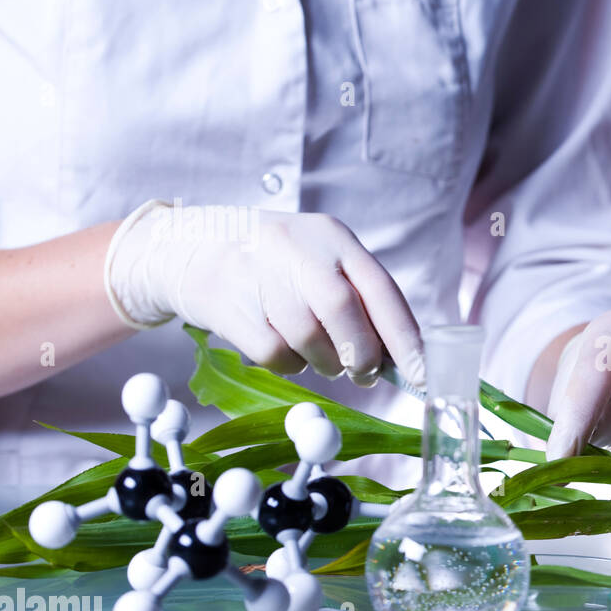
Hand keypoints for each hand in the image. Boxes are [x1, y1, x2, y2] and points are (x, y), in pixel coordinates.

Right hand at [104, 201, 424, 387]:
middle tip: (365, 373)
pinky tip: (284, 349)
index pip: (380, 288)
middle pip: (342, 309)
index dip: (405, 336)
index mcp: (333, 237)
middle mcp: (297, 249)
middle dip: (361, 352)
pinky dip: (289, 365)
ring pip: (308, 338)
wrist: (188, 247)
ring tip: (319, 355)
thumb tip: (399, 357)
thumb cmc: (275, 265)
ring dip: (323, 362)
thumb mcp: (322, 261)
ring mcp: (259, 274)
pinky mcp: (229, 305)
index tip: (422, 373)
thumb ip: (361, 301)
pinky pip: (274, 353)